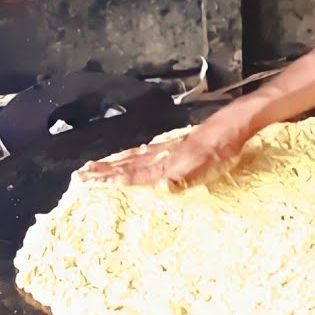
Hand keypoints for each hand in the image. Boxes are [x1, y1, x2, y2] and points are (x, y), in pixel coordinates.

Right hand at [77, 117, 253, 190]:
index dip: (112, 179)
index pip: (133, 174)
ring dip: (116, 161)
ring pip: (136, 156)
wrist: (233, 126)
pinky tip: (135, 153)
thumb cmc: (221, 150)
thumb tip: (161, 188)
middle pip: (128, 164)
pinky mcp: (178, 143)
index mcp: (167, 165)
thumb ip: (182, 179)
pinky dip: (136, 152)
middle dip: (105, 170)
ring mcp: (170, 148)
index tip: (89, 182)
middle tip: (81, 174)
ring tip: (97, 164)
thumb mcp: (206, 168)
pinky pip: (149, 149)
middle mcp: (163, 156)